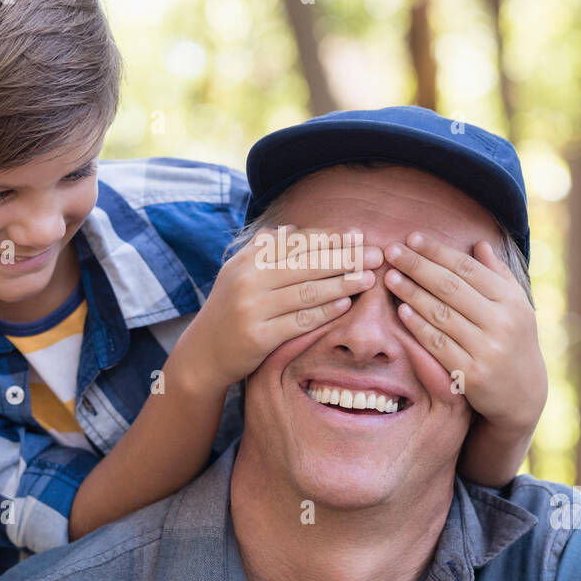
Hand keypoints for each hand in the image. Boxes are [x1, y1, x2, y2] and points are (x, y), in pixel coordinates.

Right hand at [177, 225, 383, 391]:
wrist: (204, 351)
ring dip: (342, 283)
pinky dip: (325, 311)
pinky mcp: (258, 337)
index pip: (296, 243)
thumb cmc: (232, 308)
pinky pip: (300, 321)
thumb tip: (296, 228)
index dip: (330, 237)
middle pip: (306, 264)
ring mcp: (252, 308)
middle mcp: (248, 279)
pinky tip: (346, 304)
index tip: (358, 235)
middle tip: (375, 255)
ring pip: (307, 292)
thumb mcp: (241, 272)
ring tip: (368, 278)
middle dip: (345, 258)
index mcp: (247, 259)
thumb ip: (266, 250)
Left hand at [382, 232, 546, 446]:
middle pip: (451, 287)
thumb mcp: (516, 306)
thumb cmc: (514, 340)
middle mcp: (502, 322)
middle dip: (418, 266)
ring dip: (412, 293)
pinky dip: (418, 326)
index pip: (468, 268)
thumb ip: (497, 274)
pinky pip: (438, 344)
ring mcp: (487, 349)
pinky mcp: (472, 374)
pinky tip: (402, 310)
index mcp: (511, 300)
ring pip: (441, 314)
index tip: (412, 239)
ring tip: (390, 277)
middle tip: (392, 252)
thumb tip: (479, 243)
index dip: (438, 252)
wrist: (524, 393)